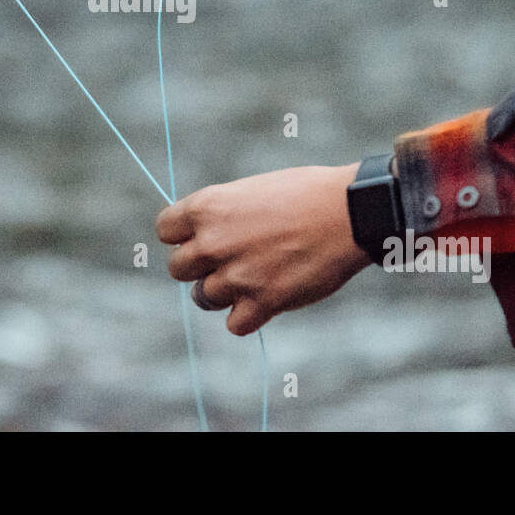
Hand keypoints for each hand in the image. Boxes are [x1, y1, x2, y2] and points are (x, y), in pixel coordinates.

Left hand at [156, 165, 370, 335]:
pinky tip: (265, 300)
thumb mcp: (252, 190)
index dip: (182, 235)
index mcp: (208, 207)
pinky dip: (248, 316)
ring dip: (224, 293)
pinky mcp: (263, 303)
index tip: (201, 236)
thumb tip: (204, 235)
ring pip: (203, 298)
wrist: (349, 211)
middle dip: (200, 267)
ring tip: (253, 278)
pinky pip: (234, 324)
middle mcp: (213, 242)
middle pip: (178, 269)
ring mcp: (236, 275)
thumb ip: (222, 214)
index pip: (164, 230)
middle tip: (229, 260)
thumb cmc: (307, 193)